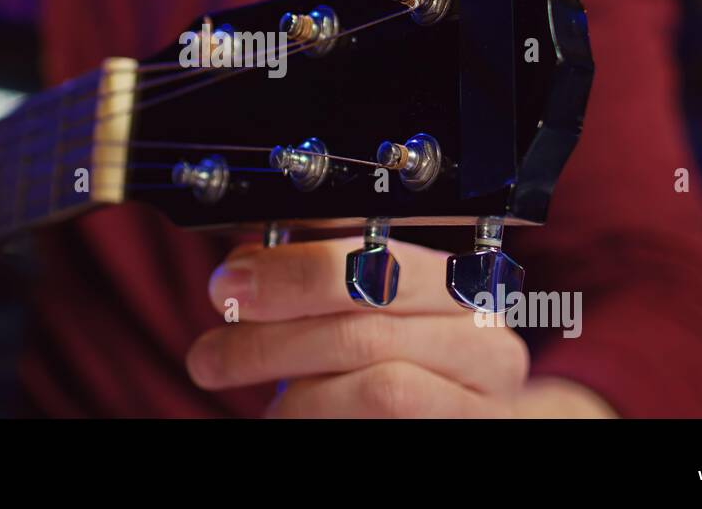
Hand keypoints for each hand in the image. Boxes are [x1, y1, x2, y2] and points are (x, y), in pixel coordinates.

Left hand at [187, 237, 613, 416]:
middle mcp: (487, 346)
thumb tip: (246, 264)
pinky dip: (314, 417)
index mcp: (463, 289)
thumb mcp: (354, 309)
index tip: (233, 284)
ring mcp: (480, 404)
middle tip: (213, 353)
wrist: (420, 423)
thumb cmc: (382, 367)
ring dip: (294, 389)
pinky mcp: (465, 437)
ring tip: (246, 389)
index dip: (299, 272)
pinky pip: (374, 428)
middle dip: (275, 336)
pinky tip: (285, 412)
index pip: (384, 264)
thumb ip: (317, 277)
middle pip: (372, 328)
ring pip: (380, 386)